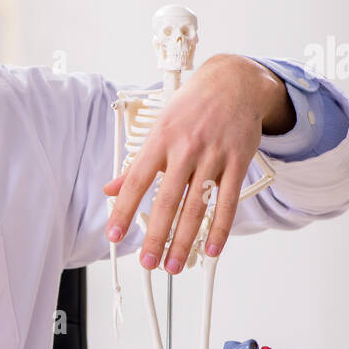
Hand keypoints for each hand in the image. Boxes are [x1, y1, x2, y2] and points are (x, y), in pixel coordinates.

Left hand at [100, 54, 290, 271]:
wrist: (234, 82)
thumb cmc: (192, 106)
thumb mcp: (159, 127)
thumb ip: (136, 162)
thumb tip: (110, 188)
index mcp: (160, 140)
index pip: (135, 181)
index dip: (123, 210)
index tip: (114, 235)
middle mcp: (185, 149)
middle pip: (168, 201)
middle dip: (156, 237)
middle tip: (148, 263)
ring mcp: (214, 156)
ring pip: (197, 206)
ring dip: (185, 240)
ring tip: (173, 265)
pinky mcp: (238, 161)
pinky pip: (228, 201)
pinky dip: (220, 229)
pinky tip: (211, 249)